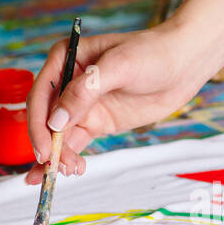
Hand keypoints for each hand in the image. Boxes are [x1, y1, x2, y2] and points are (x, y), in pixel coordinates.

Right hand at [23, 26, 207, 183]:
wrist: (184, 64)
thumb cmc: (151, 53)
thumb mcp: (118, 67)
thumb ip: (85, 91)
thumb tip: (56, 121)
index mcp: (65, 59)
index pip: (41, 94)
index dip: (39, 123)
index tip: (45, 148)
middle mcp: (68, 82)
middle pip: (46, 118)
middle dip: (47, 143)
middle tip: (53, 166)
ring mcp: (82, 104)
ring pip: (59, 134)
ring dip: (58, 155)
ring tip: (69, 171)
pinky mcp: (98, 121)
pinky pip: (76, 141)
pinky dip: (70, 156)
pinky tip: (73, 169)